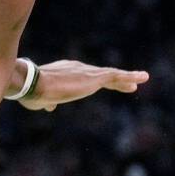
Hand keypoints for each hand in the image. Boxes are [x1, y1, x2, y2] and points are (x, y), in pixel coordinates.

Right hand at [20, 60, 148, 111]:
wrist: (33, 84)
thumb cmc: (32, 92)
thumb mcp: (41, 99)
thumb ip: (48, 101)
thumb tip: (49, 107)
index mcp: (66, 73)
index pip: (86, 78)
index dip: (97, 82)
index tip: (107, 85)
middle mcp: (78, 69)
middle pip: (102, 75)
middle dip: (116, 80)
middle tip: (131, 84)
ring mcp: (87, 73)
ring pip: (112, 75)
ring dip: (127, 78)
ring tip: (142, 79)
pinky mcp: (94, 78)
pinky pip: (116, 76)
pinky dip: (130, 76)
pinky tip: (142, 78)